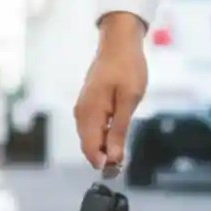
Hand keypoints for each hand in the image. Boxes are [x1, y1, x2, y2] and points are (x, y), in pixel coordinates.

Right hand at [74, 12, 148, 169]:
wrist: (119, 43)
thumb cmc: (127, 68)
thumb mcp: (129, 100)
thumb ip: (119, 130)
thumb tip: (112, 156)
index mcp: (90, 113)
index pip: (90, 148)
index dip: (102, 162)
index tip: (118, 168)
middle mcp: (81, 113)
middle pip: (88, 145)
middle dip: (103, 156)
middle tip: (123, 160)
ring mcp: (83, 108)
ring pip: (89, 137)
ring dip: (103, 146)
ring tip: (121, 148)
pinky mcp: (88, 104)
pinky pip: (91, 127)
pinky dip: (102, 135)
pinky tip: (115, 133)